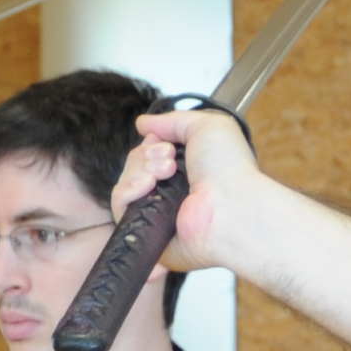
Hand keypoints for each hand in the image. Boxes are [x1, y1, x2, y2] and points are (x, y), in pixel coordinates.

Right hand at [115, 107, 268, 274]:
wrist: (231, 208)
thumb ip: (173, 120)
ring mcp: (158, 211)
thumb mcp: (208, 126)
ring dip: (139, 169)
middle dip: (146, 154)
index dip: (151, 143)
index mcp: (188, 169)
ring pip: (125, 182)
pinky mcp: (146, 230)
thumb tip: (144, 123)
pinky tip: (147, 185)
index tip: (165, 142)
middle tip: (169, 158)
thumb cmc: (229, 169)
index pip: (150, 152)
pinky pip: (120, 206)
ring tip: (165, 172)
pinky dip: (127, 190)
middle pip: (134, 165)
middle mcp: (172, 191)